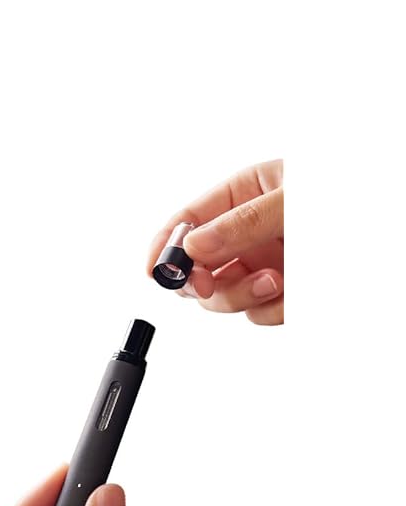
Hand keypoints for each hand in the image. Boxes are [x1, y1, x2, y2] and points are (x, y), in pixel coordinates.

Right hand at [148, 159, 283, 324]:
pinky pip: (259, 312)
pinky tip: (297, 294)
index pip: (191, 217)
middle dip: (199, 279)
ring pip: (223, 293)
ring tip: (278, 282)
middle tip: (206, 285)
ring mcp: (265, 262)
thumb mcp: (293, 202)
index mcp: (246, 193)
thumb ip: (244, 222)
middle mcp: (248, 231)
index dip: (167, 243)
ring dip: (242, 296)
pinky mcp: (283, 291)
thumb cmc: (351, 197)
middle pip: (198, 264)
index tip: (154, 268)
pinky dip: (274, 310)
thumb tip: (194, 245)